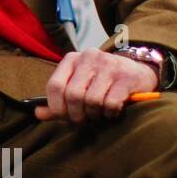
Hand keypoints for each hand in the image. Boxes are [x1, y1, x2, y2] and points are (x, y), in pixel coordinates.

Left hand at [35, 49, 158, 122]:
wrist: (139, 71)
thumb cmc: (103, 82)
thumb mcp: (79, 85)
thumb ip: (58, 100)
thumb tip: (37, 113)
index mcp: (72, 59)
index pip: (55, 85)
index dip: (57, 107)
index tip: (64, 117)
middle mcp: (89, 57)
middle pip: (73, 95)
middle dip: (76, 114)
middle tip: (83, 120)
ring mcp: (109, 65)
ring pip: (92, 100)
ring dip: (94, 114)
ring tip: (98, 114)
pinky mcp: (126, 77)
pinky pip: (110, 103)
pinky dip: (109, 113)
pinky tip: (112, 111)